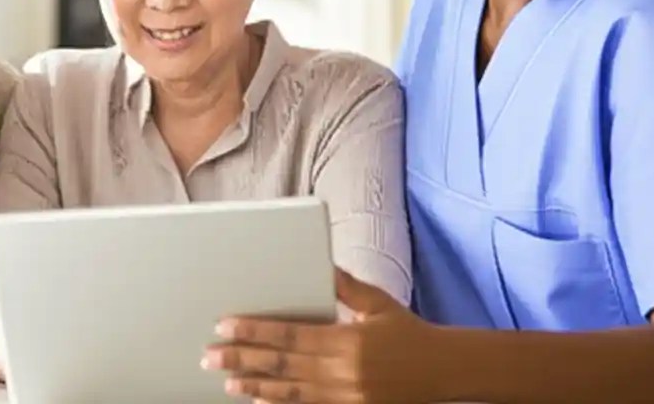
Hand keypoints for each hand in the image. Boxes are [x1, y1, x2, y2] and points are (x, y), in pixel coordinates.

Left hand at [204, 268, 439, 403]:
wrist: (443, 372)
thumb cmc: (408, 333)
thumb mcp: (378, 304)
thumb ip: (345, 287)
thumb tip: (320, 263)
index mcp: (348, 341)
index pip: (291, 335)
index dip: (255, 330)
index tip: (225, 326)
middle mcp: (345, 373)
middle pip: (282, 365)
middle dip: (242, 359)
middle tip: (210, 356)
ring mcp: (347, 398)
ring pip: (291, 392)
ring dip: (255, 387)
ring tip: (226, 382)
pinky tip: (260, 402)